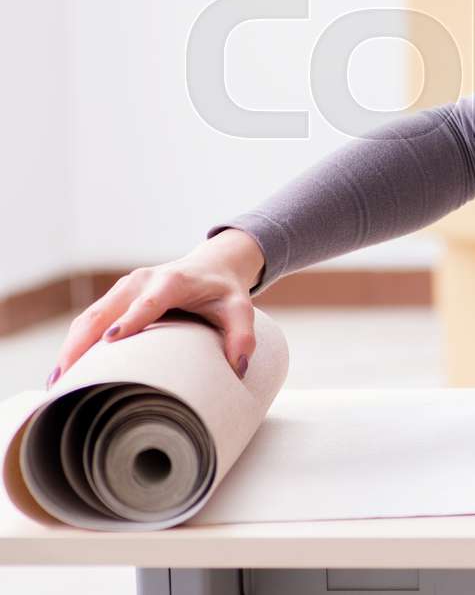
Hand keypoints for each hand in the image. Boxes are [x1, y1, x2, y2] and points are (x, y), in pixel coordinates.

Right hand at [46, 228, 265, 389]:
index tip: (111, 341)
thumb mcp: (241, 309)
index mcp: (172, 281)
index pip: (148, 302)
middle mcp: (142, 280)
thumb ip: (242, 336)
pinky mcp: (116, 297)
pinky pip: (89, 319)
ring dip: (71, 346)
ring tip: (58, 382)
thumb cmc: (224, 291)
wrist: (213, 266)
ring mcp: (124, 288)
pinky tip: (66, 369)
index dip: (130, 320)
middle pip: (105, 311)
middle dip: (83, 343)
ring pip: (90, 316)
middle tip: (68, 379)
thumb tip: (237, 368)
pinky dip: (75, 342)